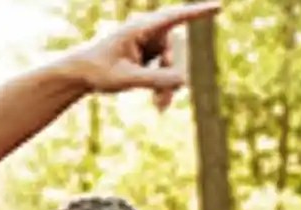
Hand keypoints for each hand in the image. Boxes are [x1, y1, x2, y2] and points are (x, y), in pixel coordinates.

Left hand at [65, 1, 220, 104]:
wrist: (81, 74)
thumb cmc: (98, 70)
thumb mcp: (127, 78)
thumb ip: (155, 79)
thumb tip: (185, 80)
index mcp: (141, 29)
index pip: (175, 18)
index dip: (198, 13)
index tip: (219, 7)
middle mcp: (148, 32)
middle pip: (174, 53)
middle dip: (171, 78)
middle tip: (163, 103)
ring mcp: (150, 43)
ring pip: (171, 65)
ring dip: (167, 86)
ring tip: (160, 107)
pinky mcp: (149, 55)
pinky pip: (164, 70)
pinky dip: (162, 86)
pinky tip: (158, 105)